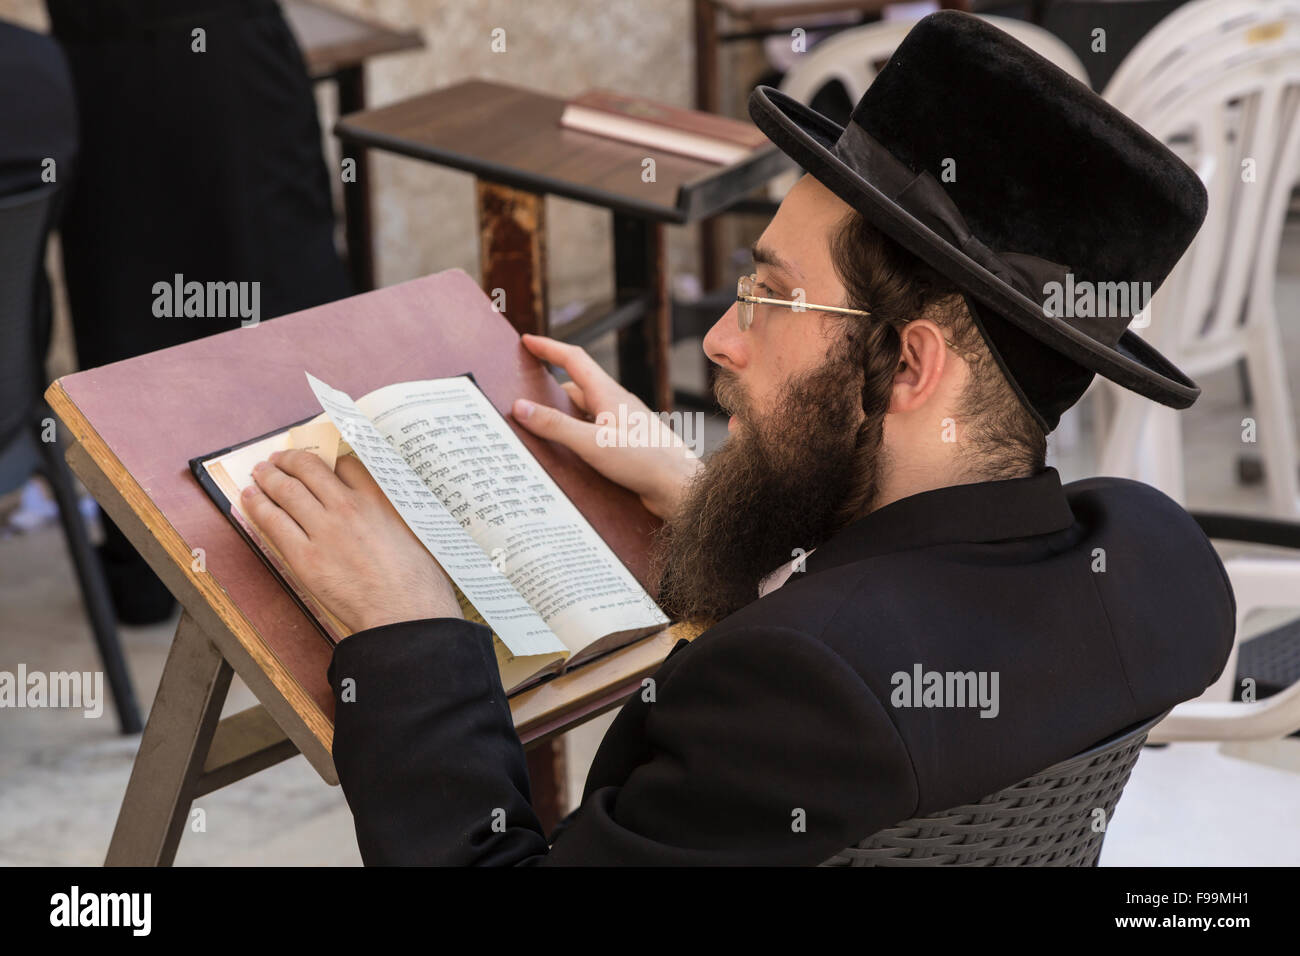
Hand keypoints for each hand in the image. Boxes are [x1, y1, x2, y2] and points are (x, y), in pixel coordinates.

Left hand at [242, 449, 461, 634]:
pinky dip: (258, 506)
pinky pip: (273, 522)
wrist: (405, 613)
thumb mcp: (417, 531)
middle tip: (280, 458)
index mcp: (379, 498)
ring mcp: (324, 530)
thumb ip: (394, 513)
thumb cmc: (419, 581)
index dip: (330, 461)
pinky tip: (251, 497)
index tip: (322, 464)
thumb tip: (383, 509)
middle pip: (310, 469)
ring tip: (261, 472)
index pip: (346, 464)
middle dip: (290, 460)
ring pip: (287, 491)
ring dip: (269, 477)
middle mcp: (348, 507)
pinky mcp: (304, 557)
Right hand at [512, 334, 702, 518]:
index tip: (527, 340)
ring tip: (537, 433)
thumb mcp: (593, 443)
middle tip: (522, 403)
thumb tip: (520, 407)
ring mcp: (622, 426)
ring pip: (583, 415)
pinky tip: (566, 456)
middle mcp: (616, 405)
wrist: (681, 488)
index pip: (574, 360)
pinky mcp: (626, 446)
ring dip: (562, 420)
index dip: (549, 348)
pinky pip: (593, 434)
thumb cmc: (645, 462)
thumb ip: (556, 426)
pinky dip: (576, 438)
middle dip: (548, 394)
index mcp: (609, 394)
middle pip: (575, 390)